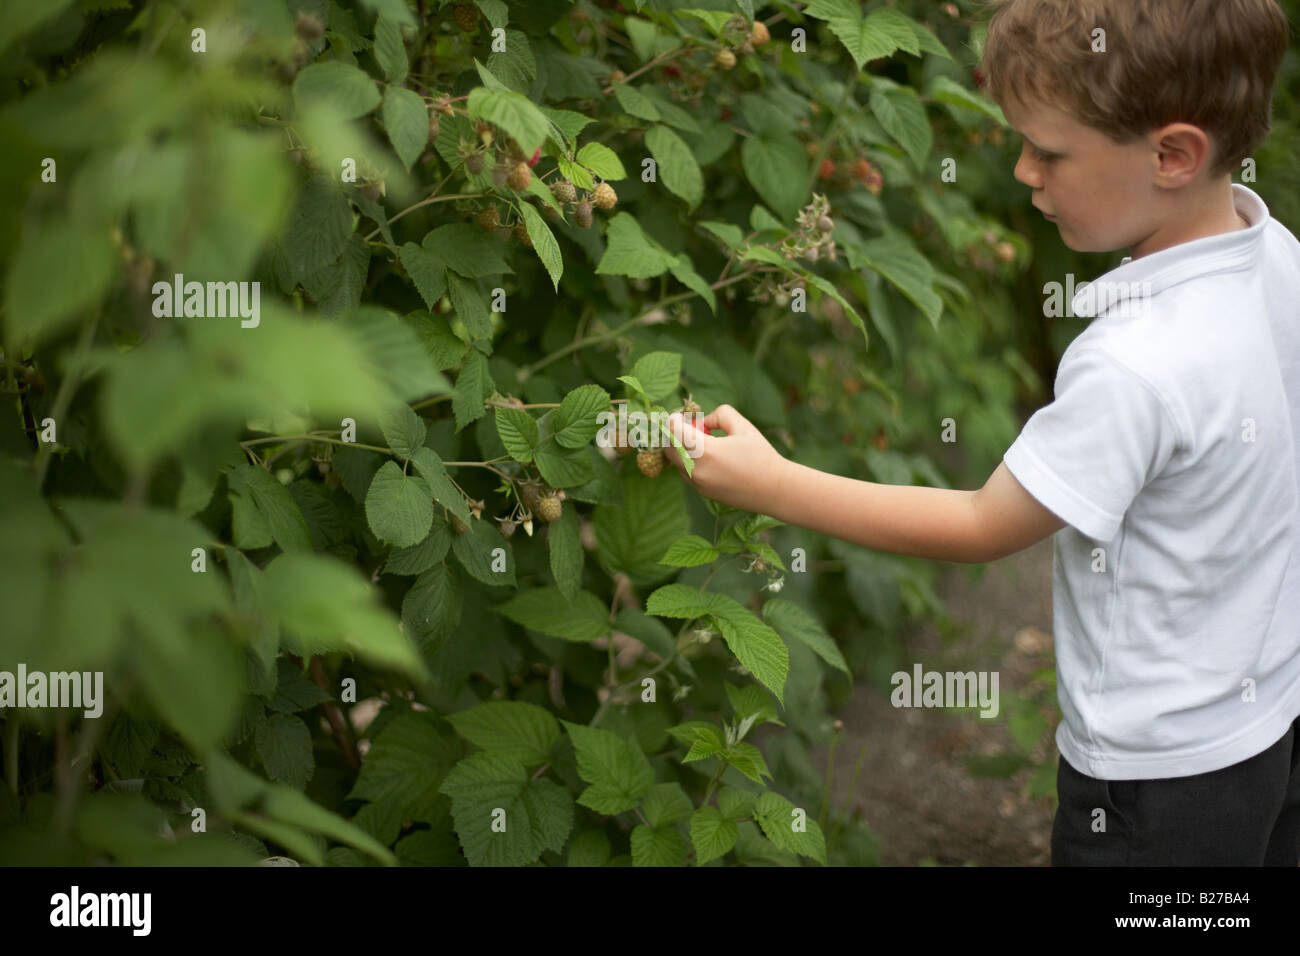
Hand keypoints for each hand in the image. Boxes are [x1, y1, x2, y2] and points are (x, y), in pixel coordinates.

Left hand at [663, 404, 790, 514]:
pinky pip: (686, 473)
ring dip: (682, 449)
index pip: (673, 431)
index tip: (684, 416)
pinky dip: (689, 462)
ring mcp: (698, 484)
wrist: (774, 489)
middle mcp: (696, 470)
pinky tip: (710, 458)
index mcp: (705, 451)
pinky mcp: (702, 492)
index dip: (675, 419)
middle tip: (693, 428)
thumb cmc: (760, 455)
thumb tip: (703, 421)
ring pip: (676, 462)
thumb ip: (720, 414)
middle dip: (676, 435)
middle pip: (669, 447)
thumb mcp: (743, 426)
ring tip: (704, 443)